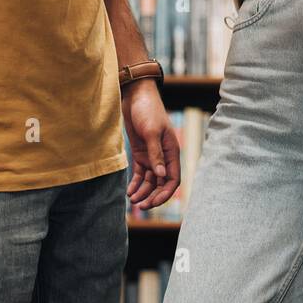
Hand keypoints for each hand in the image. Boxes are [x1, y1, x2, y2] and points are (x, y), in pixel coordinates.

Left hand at [121, 77, 180, 210]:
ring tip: (132, 201)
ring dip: (143, 191)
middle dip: (153, 195)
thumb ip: (156, 153)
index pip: (173, 178)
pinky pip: (140, 173)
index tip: (153, 202)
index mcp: (171, 151)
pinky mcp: (141, 153)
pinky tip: (129, 192)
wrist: (135, 97)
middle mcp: (163, 156)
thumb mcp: (152, 131)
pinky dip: (136, 183)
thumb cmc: (147, 110)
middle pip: (161, 182)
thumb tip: (160, 174)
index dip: (165, 193)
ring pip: (150, 180)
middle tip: (140, 206)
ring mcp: (152, 155)